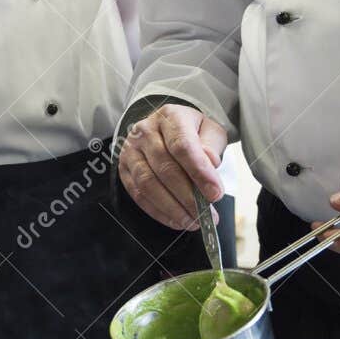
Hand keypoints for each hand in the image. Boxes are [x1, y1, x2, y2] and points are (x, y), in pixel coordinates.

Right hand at [117, 104, 227, 230]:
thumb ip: (212, 145)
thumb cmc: (192, 132)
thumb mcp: (209, 130)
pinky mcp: (124, 169)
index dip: (199, 172)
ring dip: (172, 208)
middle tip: (207, 215)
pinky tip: (177, 221)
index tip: (215, 194)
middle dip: (188, 196)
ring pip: (148, 184)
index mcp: (170, 117)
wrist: (167, 128)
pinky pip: (138, 195)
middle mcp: (145, 131)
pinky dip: (158, 212)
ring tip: (193, 221)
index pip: (182, 145)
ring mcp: (131, 150)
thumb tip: (210, 162)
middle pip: (164, 168)